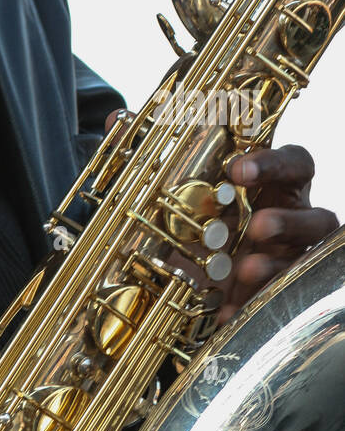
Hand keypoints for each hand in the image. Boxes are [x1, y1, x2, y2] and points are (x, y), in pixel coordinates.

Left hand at [104, 114, 337, 324]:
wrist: (188, 279)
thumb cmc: (196, 226)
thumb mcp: (171, 197)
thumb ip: (151, 159)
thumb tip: (115, 117)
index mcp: (272, 187)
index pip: (294, 163)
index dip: (273, 163)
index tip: (238, 170)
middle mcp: (290, 218)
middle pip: (314, 213)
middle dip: (287, 220)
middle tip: (255, 226)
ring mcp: (287, 257)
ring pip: (304, 258)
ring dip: (276, 262)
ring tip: (244, 270)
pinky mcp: (275, 291)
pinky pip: (276, 298)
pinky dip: (250, 304)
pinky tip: (226, 313)